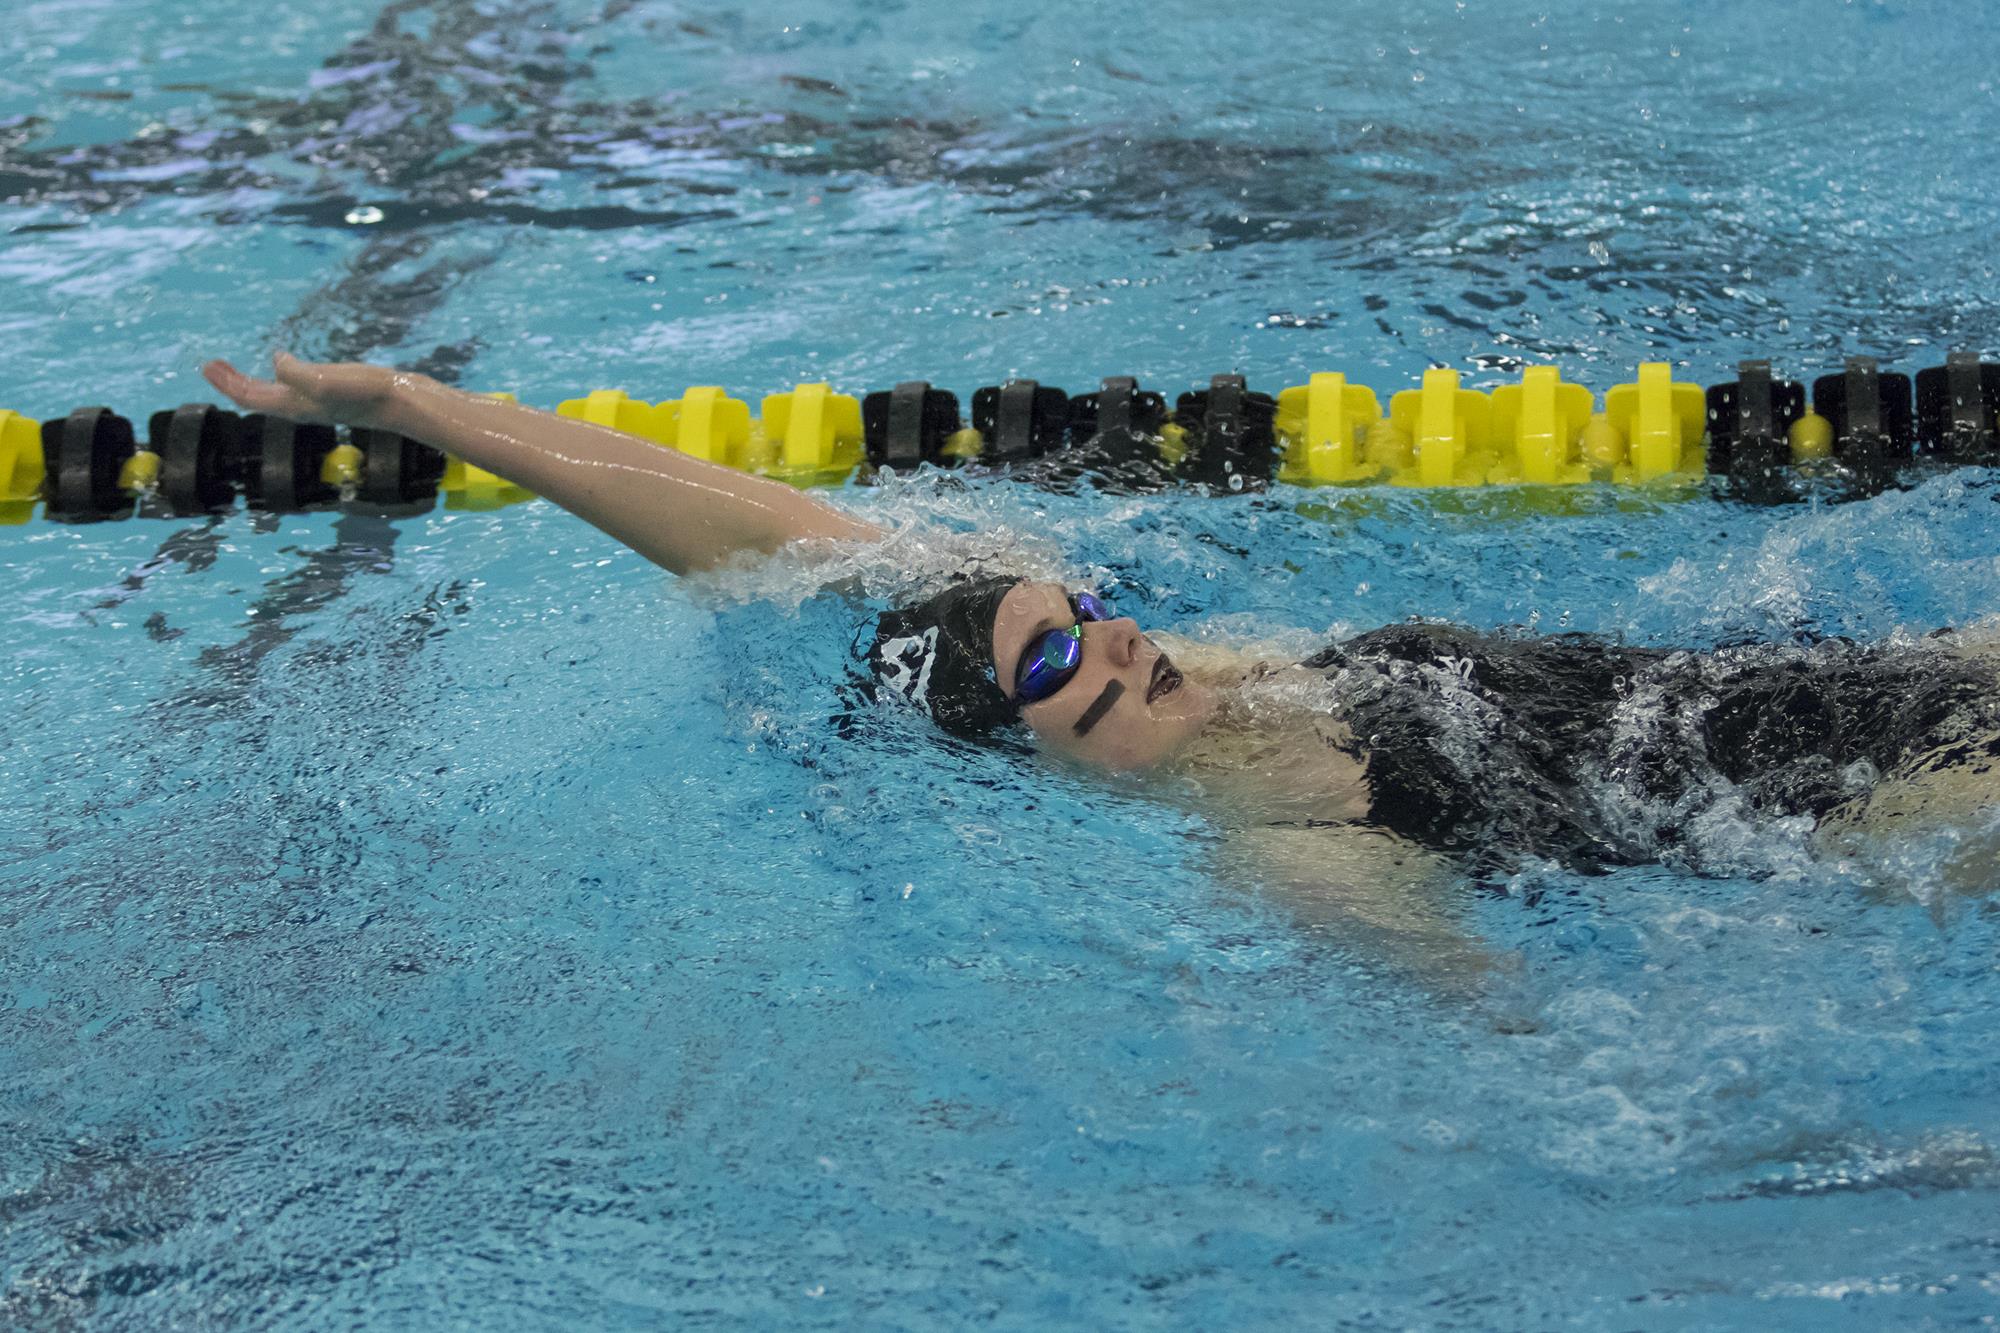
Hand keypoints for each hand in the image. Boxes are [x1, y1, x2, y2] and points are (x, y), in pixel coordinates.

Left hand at [201, 353, 414, 432]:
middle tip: (211, 364)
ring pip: (271, 393)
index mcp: (293, 404)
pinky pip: (292, 385)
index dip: (225, 383)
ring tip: (233, 367)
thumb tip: (275, 362)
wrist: (402, 401)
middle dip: (231, 381)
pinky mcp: (331, 394)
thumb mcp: (324, 380)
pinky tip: (282, 364)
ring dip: (248, 380)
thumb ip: (294, 373)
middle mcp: (300, 406)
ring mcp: (316, 402)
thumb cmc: (365, 392)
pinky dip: (276, 375)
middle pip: (255, 397)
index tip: (206, 365)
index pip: (248, 397)